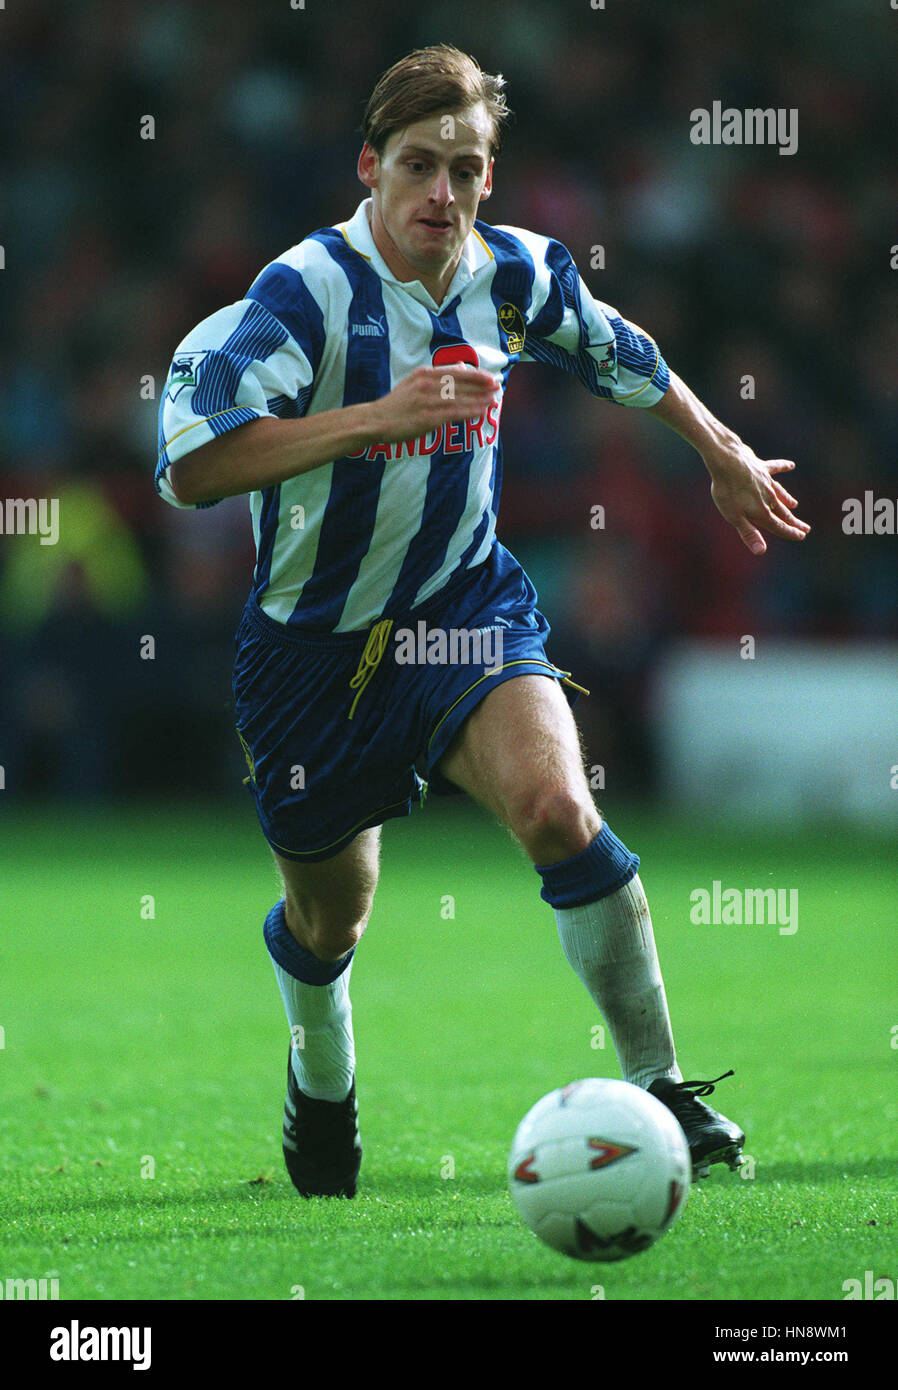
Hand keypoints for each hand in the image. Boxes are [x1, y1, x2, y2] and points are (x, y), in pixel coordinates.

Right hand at [368, 365, 500, 443]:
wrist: (375, 420)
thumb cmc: (396, 404)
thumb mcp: (413, 382)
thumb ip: (436, 376)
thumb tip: (461, 367)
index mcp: (423, 374)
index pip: (455, 372)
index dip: (475, 375)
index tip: (489, 377)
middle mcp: (426, 384)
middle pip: (460, 383)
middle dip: (481, 386)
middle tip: (497, 386)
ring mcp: (427, 401)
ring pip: (459, 398)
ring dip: (479, 398)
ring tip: (493, 399)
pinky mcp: (426, 417)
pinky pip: (453, 413)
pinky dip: (469, 411)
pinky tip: (481, 411)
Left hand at [707, 447, 809, 554]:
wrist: (727, 462)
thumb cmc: (727, 491)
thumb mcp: (735, 517)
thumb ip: (749, 533)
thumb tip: (761, 552)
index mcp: (761, 512)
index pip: (779, 526)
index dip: (790, 533)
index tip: (801, 536)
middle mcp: (768, 497)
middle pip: (782, 512)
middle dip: (793, 522)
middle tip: (805, 528)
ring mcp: (766, 482)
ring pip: (780, 493)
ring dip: (788, 499)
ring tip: (794, 504)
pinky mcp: (761, 467)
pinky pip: (775, 468)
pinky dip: (783, 467)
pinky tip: (791, 465)